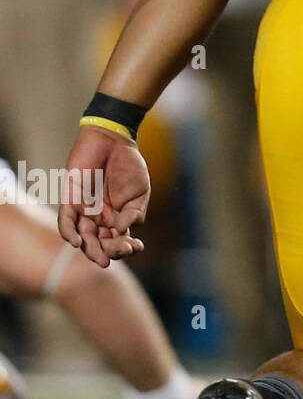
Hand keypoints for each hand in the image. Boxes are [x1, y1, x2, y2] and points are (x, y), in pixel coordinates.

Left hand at [58, 126, 150, 266]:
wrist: (113, 141)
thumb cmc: (129, 165)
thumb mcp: (140, 192)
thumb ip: (135, 213)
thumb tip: (124, 231)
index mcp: (117, 218)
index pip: (118, 240)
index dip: (126, 247)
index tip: (136, 247)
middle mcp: (99, 218)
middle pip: (100, 243)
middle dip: (109, 252)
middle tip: (117, 254)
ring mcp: (84, 210)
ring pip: (83, 237)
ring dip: (91, 249)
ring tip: (101, 257)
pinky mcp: (70, 200)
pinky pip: (66, 221)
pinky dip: (69, 232)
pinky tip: (77, 242)